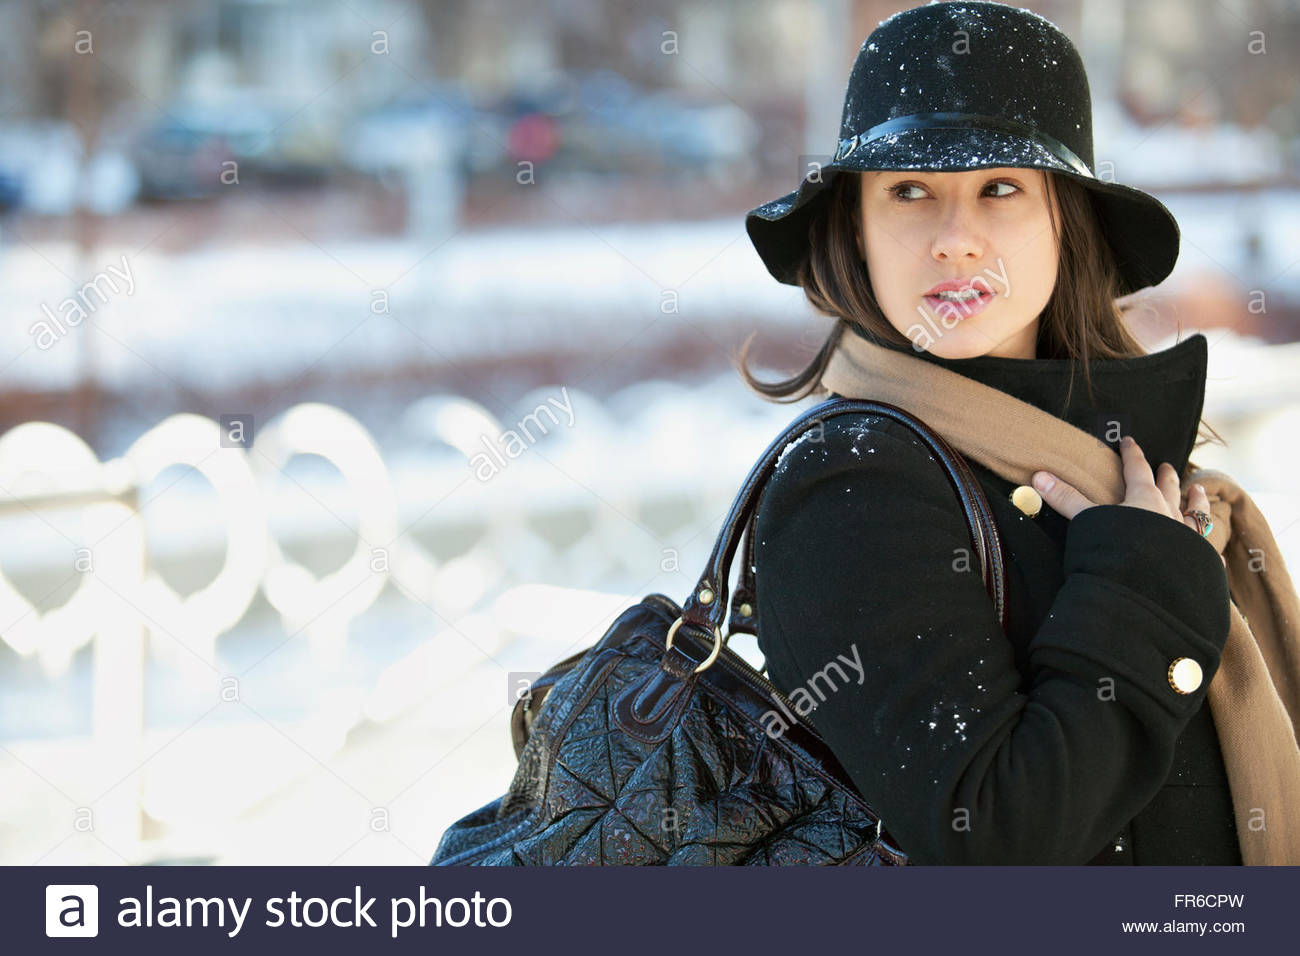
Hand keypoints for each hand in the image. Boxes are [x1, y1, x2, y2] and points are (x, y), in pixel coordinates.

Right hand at [1031, 435, 1223, 563]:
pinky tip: (1211, 542)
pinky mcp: (1196, 558)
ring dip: (1194, 499)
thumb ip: (1066, 499)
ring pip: (1192, 511)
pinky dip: (1207, 540)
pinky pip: (1205, 544)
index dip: (1131, 454)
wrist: (1151, 586)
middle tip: (1166, 465)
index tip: (1129, 441)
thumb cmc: (1120, 548)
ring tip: (1197, 489)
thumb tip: (1039, 476)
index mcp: (1144, 498)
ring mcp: (1185, 535)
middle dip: (1164, 475)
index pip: (1136, 468)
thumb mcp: (1088, 520)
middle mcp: (1168, 512)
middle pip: (1167, 487)